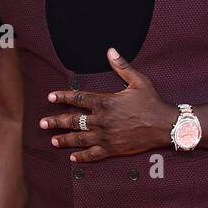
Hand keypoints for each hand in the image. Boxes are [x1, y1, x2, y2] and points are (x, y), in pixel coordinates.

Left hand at [40, 46, 176, 160]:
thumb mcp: (138, 81)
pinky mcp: (113, 149)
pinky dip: (82, 156)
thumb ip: (122, 66)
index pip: (78, 99)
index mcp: (106, 102)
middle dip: (56, 121)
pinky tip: (72, 157)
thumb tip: (110, 51)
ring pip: (80, 139)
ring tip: (53, 140)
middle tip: (42, 123)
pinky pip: (93, 154)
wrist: (165, 125)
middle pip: (74, 120)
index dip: (63, 97)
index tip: (50, 97)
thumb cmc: (152, 102)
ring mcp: (106, 136)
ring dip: (64, 139)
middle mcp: (102, 120)